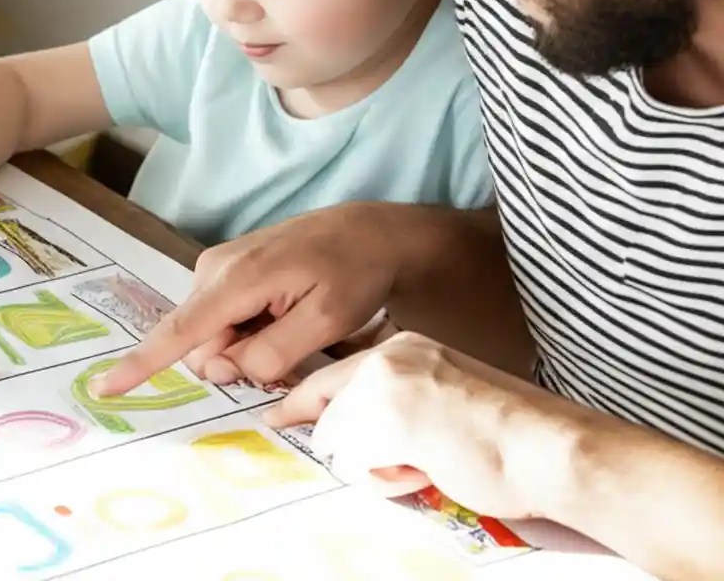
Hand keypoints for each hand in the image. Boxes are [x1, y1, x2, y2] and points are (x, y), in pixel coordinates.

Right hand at [91, 202, 406, 396]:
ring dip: (245, 347)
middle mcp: (214, 270)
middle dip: (234, 361)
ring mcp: (217, 268)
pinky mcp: (226, 272)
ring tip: (293, 329)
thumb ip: (272, 352)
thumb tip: (224, 368)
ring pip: (212, 335)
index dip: (140, 364)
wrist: (370, 232)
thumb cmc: (354, 272)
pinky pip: (222, 320)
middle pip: (200, 344)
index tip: (103, 388)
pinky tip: (283, 320)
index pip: (178, 331)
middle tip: (290, 351)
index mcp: (236, 280)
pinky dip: (249, 332)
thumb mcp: (326, 321)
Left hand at [265, 332, 573, 520]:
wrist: (550, 447)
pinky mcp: (387, 420)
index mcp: (404, 348)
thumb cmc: (508, 435)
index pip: (333, 374)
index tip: (279, 415)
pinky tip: (424, 471)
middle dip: (346, 445)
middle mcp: (388, 358)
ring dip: (374, 467)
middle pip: (327, 410)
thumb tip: (357, 434)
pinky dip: (383, 480)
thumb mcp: (443, 398)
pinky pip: (352, 464)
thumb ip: (398, 404)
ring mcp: (385, 387)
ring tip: (425, 464)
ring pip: (337, 441)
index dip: (304, 401)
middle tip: (391, 461)